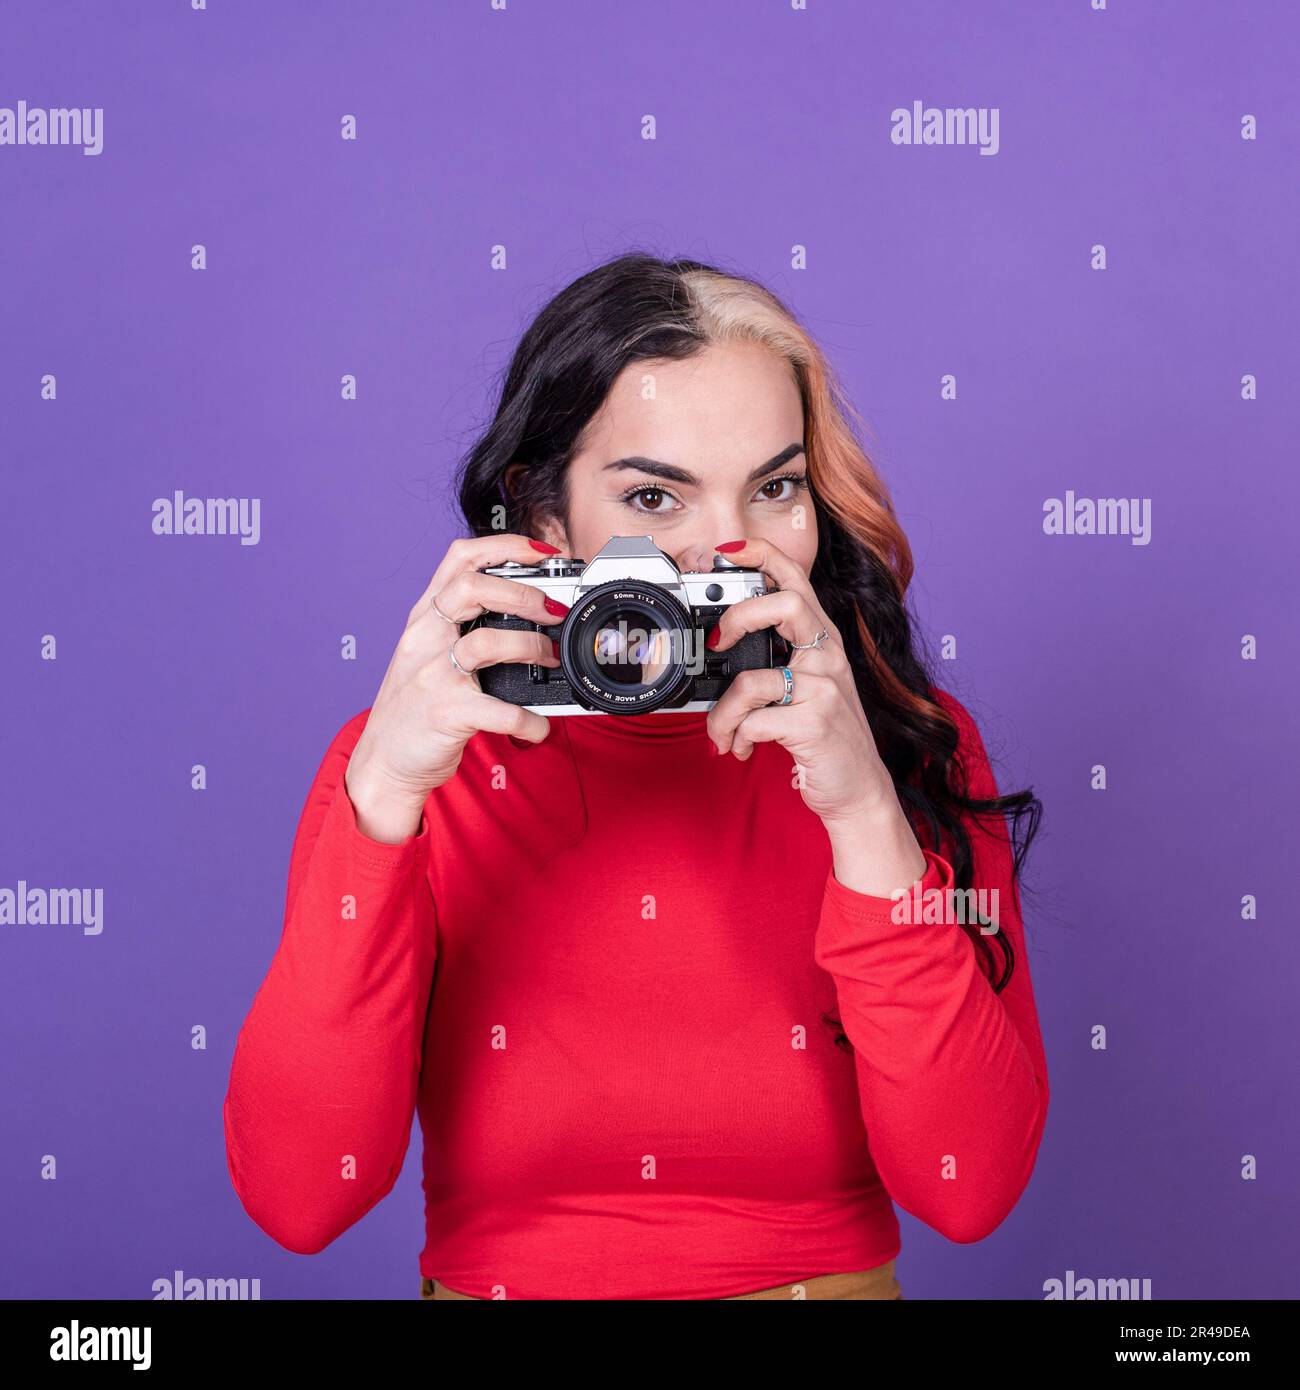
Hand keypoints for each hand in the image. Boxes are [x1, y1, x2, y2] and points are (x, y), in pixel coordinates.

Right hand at [344, 533, 567, 840]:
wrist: (385, 760)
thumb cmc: (417, 705)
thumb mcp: (429, 652)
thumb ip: (464, 624)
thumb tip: (532, 606)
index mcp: (426, 617)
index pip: (460, 559)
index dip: (504, 546)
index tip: (543, 553)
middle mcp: (425, 639)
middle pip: (472, 588)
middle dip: (523, 593)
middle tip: (555, 610)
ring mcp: (433, 675)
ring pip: (486, 643)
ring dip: (530, 646)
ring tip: (551, 657)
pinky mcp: (446, 714)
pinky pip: (498, 709)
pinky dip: (527, 718)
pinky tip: (539, 726)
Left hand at [703, 536, 898, 827]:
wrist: (857, 789)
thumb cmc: (823, 737)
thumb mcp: (806, 687)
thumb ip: (775, 660)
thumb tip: (719, 644)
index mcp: (823, 641)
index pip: (796, 579)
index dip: (762, 555)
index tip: (728, 550)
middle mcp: (829, 657)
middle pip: (785, 604)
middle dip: (738, 617)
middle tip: (716, 642)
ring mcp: (825, 688)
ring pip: (751, 680)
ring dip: (723, 713)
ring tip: (723, 732)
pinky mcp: (815, 723)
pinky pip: (754, 720)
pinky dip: (737, 737)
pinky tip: (743, 748)